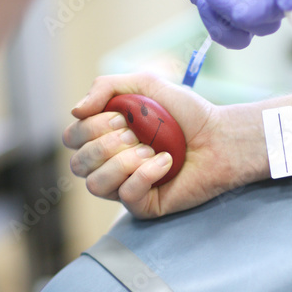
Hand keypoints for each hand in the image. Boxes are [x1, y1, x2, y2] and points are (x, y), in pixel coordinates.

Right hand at [63, 73, 248, 217]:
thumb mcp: (145, 85)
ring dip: (122, 162)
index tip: (122, 117)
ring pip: (95, 185)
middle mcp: (109, 164)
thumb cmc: (185, 114)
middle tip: (135, 135)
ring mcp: (125, 187)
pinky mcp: (144, 205)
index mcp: (104, 137)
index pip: (72, 138)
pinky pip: (126, 196)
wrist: (220, 136)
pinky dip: (145, 174)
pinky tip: (166, 163)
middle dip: (105, 145)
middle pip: (78, 164)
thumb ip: (106, 87)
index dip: (89, 128)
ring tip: (150, 149)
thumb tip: (74, 111)